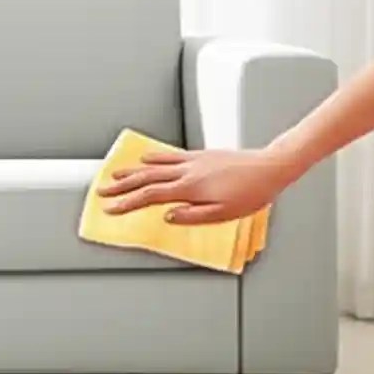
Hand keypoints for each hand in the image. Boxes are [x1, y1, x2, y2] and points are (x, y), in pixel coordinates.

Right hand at [97, 148, 305, 223]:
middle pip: (145, 179)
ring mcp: (192, 161)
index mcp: (190, 189)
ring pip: (153, 165)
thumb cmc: (252, 193)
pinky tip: (145, 158)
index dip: (127, 202)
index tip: (111, 208)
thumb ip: (193, 216)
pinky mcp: (200, 155)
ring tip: (114, 174)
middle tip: (102, 191)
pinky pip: (169, 156)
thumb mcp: (225, 213)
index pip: (150, 196)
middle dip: (121, 186)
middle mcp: (186, 172)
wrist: (270, 167)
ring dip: (131, 170)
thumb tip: (167, 217)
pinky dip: (153, 158)